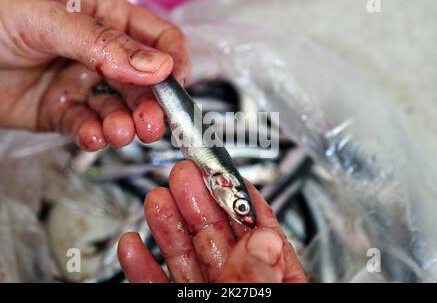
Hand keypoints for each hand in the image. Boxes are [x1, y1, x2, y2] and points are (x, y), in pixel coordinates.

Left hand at [0, 0, 189, 149]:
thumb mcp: (44, 18)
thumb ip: (103, 43)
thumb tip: (158, 66)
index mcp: (102, 17)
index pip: (156, 38)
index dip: (172, 62)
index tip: (176, 87)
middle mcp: (97, 53)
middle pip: (143, 82)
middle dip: (151, 105)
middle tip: (153, 124)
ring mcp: (79, 83)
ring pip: (118, 109)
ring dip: (124, 124)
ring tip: (120, 132)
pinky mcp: (60, 112)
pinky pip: (86, 127)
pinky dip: (93, 135)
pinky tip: (92, 135)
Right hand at [118, 160, 306, 282]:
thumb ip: (257, 276)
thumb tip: (266, 240)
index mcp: (274, 284)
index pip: (262, 234)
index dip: (242, 198)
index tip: (225, 172)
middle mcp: (240, 286)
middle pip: (219, 237)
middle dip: (198, 201)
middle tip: (184, 172)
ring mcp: (206, 296)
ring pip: (187, 257)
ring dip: (169, 225)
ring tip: (158, 197)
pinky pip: (158, 283)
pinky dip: (143, 265)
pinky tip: (134, 245)